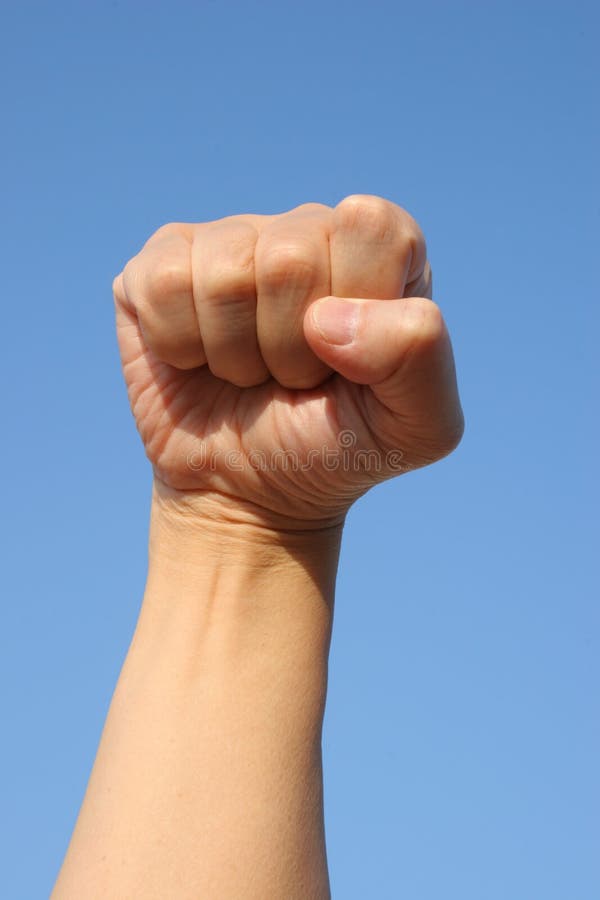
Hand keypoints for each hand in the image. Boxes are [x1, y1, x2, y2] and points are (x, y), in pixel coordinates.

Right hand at [113, 195, 462, 527]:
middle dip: (289, 350)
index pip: (371, 226)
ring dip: (234, 354)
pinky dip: (180, 346)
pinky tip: (197, 359)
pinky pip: (162, 283)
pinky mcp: (162, 263)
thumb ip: (419, 358)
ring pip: (224, 274)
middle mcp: (305, 229)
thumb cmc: (335, 447)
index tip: (347, 359)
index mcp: (378, 249)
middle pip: (290, 257)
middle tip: (291, 378)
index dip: (356, 309)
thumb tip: (326, 316)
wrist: (248, 491)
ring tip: (248, 372)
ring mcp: (229, 240)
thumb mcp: (416, 427)